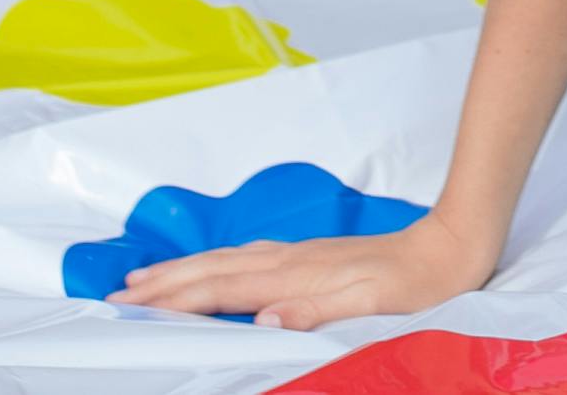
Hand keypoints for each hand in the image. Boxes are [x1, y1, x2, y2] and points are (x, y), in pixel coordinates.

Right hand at [112, 207, 499, 325]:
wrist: (449, 247)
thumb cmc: (414, 285)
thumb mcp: (372, 306)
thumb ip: (316, 311)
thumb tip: (264, 318)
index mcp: (295, 277)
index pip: (220, 289)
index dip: (175, 299)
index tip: (133, 307)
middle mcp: (288, 261)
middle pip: (212, 271)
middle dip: (164, 283)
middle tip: (118, 293)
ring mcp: (298, 255)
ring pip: (225, 261)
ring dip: (183, 270)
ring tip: (147, 278)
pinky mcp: (310, 255)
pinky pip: (246, 259)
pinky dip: (216, 264)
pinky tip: (212, 267)